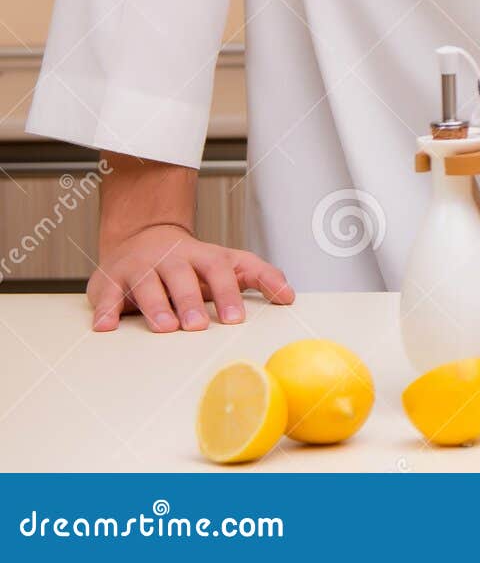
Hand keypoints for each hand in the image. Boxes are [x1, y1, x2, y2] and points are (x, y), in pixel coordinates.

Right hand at [88, 222, 295, 331]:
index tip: (235, 318)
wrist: (145, 236)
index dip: (227, 293)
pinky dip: (105, 310)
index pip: (219, 270)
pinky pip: (106, 295)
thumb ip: (260, 276)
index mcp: (203, 256)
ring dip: (155, 306)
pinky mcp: (110, 280)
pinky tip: (106, 327)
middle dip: (191, 301)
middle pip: (183, 277)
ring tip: (165, 327)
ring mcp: (141, 268)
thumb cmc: (192, 261)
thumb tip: (290, 297)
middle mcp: (172, 259)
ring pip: (148, 284)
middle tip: (198, 326)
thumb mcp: (229, 262)